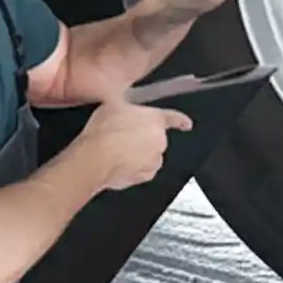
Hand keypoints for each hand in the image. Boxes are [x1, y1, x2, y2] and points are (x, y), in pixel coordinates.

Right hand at [76, 99, 192, 190]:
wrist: (95, 158)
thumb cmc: (103, 131)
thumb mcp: (113, 105)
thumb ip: (126, 106)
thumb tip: (124, 107)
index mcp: (155, 119)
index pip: (173, 118)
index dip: (180, 121)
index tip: (187, 124)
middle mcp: (159, 141)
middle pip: (155, 139)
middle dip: (142, 138)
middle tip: (122, 137)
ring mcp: (153, 161)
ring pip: (148, 157)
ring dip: (137, 154)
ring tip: (116, 151)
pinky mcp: (144, 177)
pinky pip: (140, 171)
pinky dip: (132, 169)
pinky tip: (116, 163)